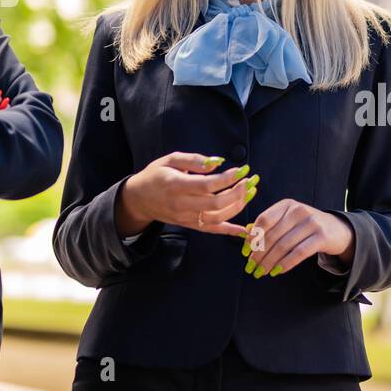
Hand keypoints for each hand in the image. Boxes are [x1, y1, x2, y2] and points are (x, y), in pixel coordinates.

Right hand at [117, 152, 257, 238]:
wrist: (139, 199)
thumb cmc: (156, 175)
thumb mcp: (170, 160)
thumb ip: (194, 160)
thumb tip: (218, 162)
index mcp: (176, 185)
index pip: (207, 185)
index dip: (227, 179)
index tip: (242, 169)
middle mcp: (182, 204)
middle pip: (215, 203)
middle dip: (238, 192)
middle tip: (251, 180)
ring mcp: (186, 218)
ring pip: (218, 217)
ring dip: (238, 206)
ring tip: (251, 192)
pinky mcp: (190, 225)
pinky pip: (212, 230)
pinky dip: (230, 231)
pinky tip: (245, 229)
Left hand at [241, 199, 354, 277]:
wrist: (338, 230)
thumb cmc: (307, 227)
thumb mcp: (289, 220)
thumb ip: (270, 226)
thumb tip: (246, 239)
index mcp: (287, 204)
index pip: (264, 220)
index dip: (252, 237)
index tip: (245, 253)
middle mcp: (299, 210)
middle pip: (272, 235)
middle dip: (258, 254)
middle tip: (251, 268)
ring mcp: (311, 223)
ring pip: (283, 246)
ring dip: (269, 262)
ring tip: (261, 272)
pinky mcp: (321, 237)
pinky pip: (299, 253)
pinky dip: (285, 264)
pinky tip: (277, 271)